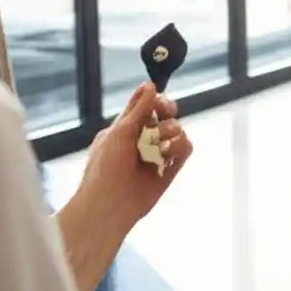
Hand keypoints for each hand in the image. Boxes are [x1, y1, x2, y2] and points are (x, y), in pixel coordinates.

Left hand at [74, 82, 192, 229]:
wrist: (110, 206)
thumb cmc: (106, 168)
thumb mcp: (119, 132)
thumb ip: (138, 108)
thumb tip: (150, 84)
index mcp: (125, 128)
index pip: (146, 105)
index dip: (155, 100)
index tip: (158, 100)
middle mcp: (142, 139)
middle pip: (165, 115)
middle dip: (167, 111)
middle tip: (166, 113)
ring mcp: (157, 153)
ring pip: (177, 130)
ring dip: (171, 131)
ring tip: (161, 144)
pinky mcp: (170, 169)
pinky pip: (185, 148)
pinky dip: (180, 146)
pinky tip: (169, 152)